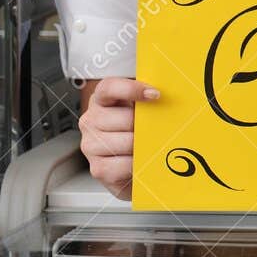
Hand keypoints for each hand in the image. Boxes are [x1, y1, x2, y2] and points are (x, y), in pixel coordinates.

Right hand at [77, 77, 158, 200]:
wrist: (127, 164)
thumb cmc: (135, 131)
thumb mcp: (139, 108)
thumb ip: (148, 99)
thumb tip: (166, 95)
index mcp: (101, 100)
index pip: (109, 88)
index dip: (131, 89)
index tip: (155, 94)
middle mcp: (91, 120)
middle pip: (126, 118)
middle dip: (146, 125)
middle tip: (155, 128)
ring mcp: (91, 145)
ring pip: (128, 142)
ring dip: (144, 145)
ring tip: (149, 145)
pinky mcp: (98, 168)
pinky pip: (125, 165)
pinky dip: (138, 164)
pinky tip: (141, 160)